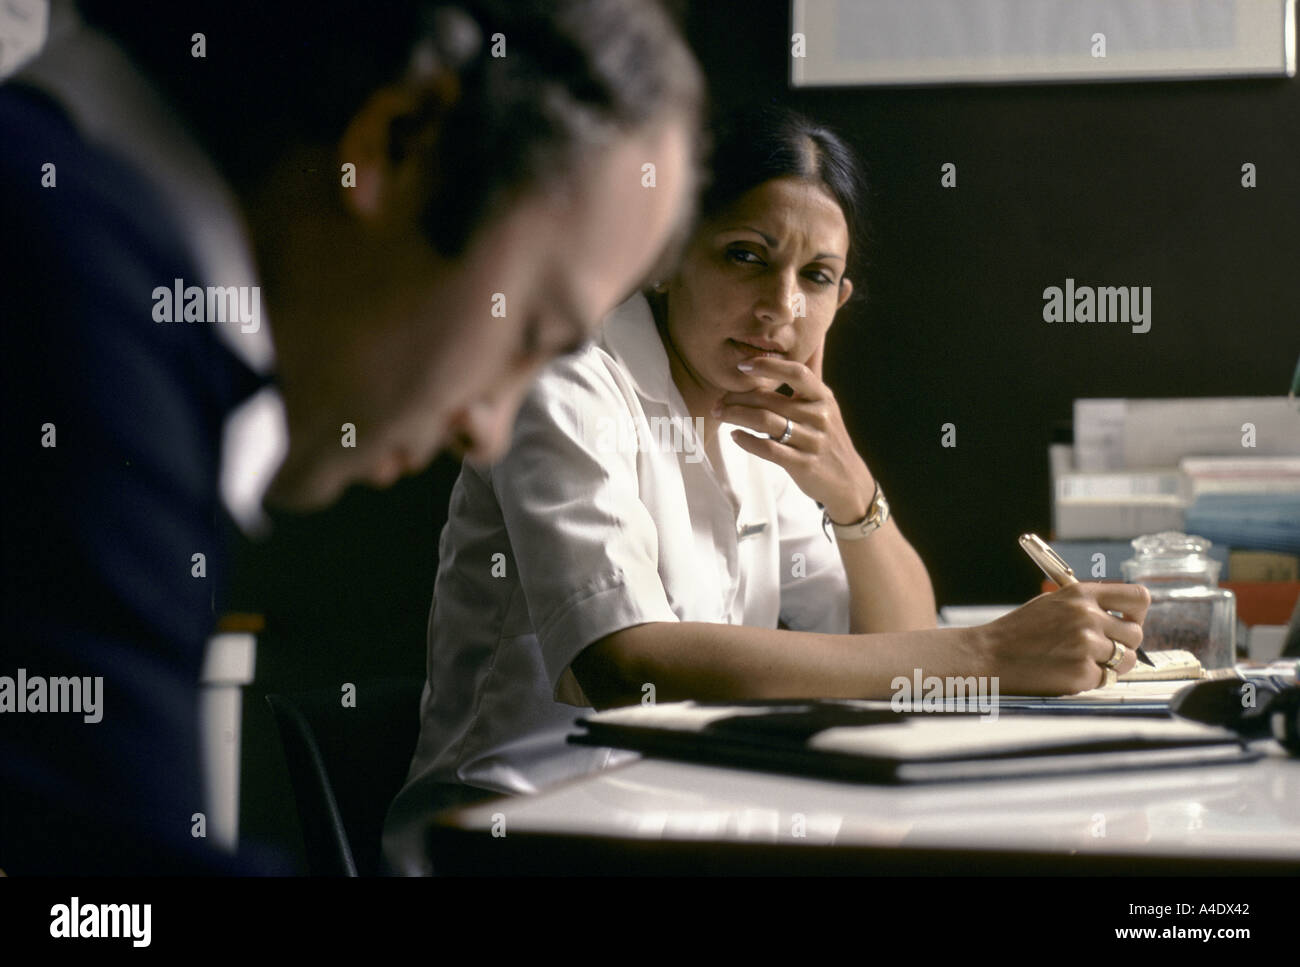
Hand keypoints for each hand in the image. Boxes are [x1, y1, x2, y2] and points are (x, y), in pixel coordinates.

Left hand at [715, 340, 874, 520]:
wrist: (848, 481)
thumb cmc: (828, 438)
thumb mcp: (826, 406)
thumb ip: (813, 378)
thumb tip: (814, 341)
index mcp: (823, 397)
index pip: (796, 372)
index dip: (768, 365)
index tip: (742, 366)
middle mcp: (820, 416)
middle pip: (771, 400)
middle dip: (739, 398)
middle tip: (718, 400)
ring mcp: (813, 441)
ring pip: (766, 423)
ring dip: (736, 416)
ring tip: (718, 414)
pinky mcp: (804, 464)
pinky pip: (770, 450)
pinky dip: (748, 441)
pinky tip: (734, 435)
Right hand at [968, 583, 1150, 694]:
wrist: (989, 654)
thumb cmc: (1019, 631)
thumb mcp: (1053, 602)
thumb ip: (1087, 605)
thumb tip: (1122, 616)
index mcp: (1081, 594)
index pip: (1138, 597)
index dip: (1137, 614)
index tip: (1126, 623)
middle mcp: (1087, 616)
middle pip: (1136, 633)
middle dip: (1122, 645)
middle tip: (1100, 651)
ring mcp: (1086, 645)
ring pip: (1126, 659)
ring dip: (1110, 665)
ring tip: (1083, 663)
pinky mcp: (1082, 672)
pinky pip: (1106, 679)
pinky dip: (1091, 680)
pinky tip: (1068, 673)